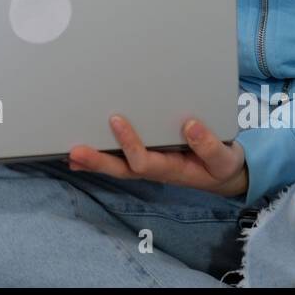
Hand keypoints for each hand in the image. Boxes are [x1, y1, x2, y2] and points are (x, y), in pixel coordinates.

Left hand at [68, 115, 248, 197]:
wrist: (224, 175)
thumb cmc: (220, 165)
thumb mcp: (223, 159)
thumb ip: (209, 146)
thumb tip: (190, 125)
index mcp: (172, 169)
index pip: (144, 160)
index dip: (129, 143)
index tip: (116, 120)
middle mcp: (155, 169)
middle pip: (122, 169)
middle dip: (97, 161)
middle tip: (74, 150)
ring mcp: (148, 165)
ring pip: (117, 166)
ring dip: (94, 161)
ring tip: (70, 152)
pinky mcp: (146, 158)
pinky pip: (120, 160)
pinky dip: (101, 157)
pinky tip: (81, 154)